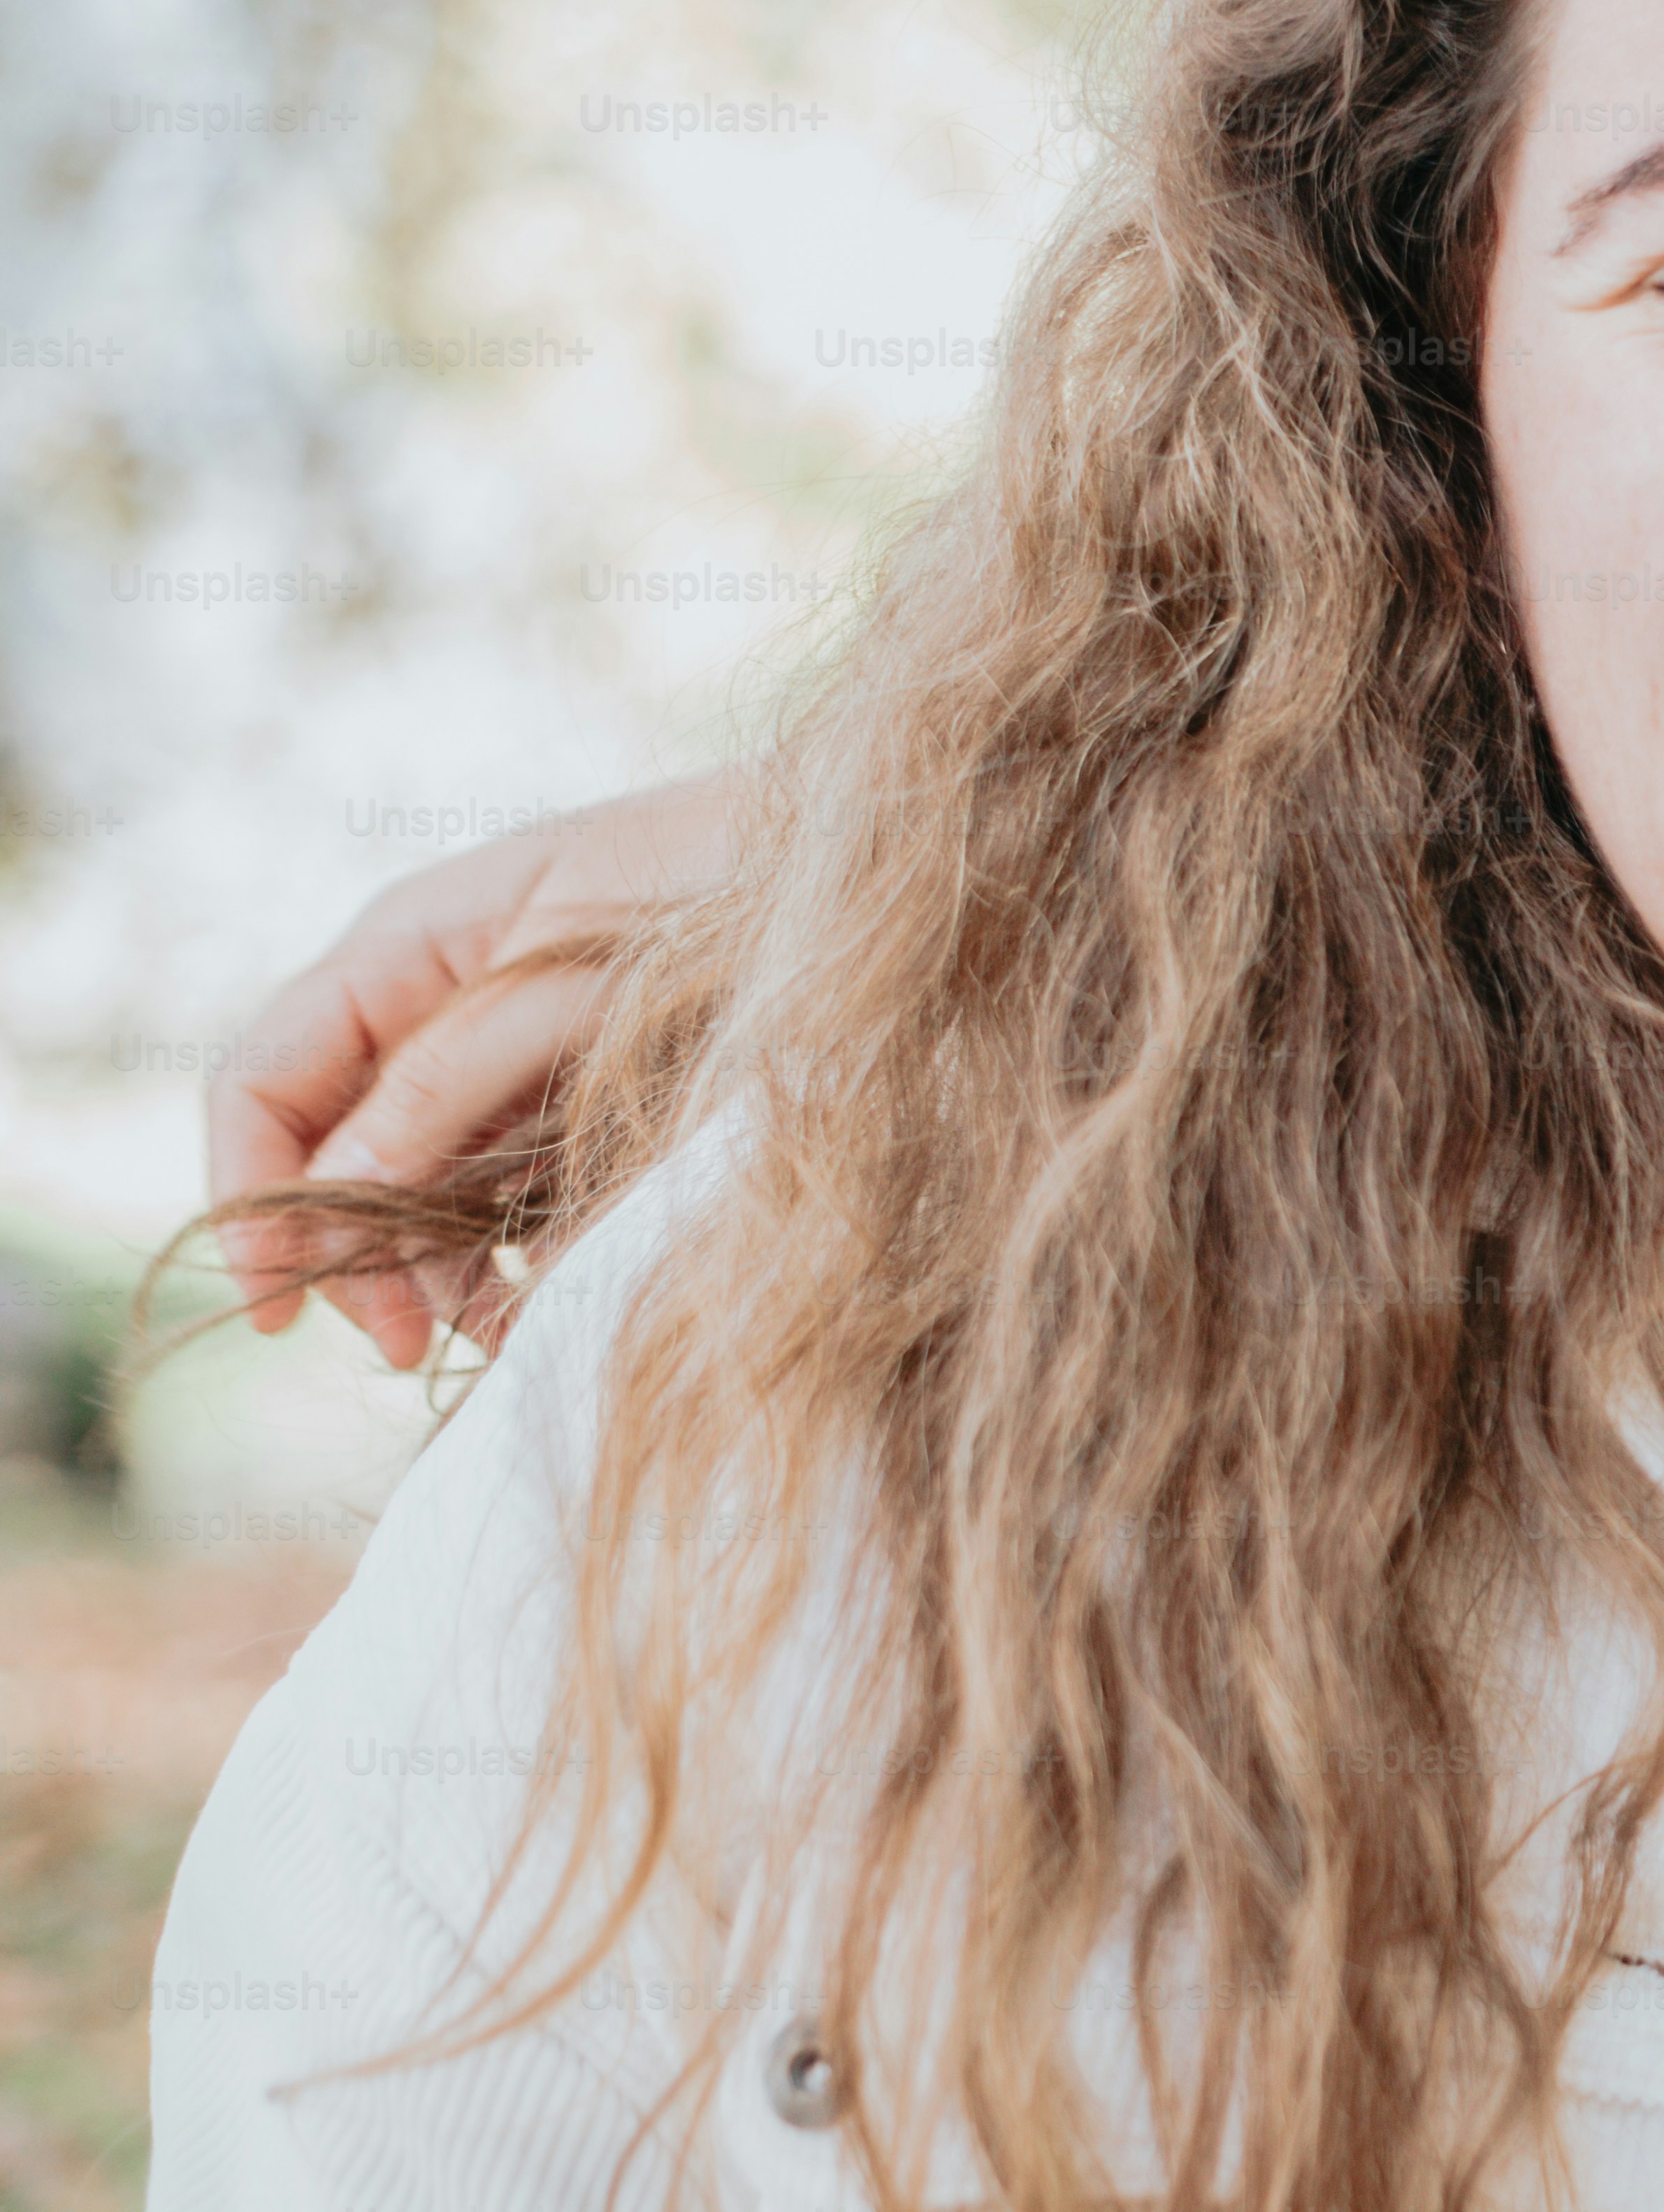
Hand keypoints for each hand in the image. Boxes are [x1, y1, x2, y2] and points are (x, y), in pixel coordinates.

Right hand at [207, 771, 741, 1364]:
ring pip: (421, 1191)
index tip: (273, 1307)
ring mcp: (510, 1057)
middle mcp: (438, 1005)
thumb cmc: (722, 883)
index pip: (264, 1083)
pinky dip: (516, 1258)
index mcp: (407, 947)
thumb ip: (450, 1077)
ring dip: (438, 1274)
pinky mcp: (583, 1102)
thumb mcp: (574, 977)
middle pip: (335, 1155)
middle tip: (409, 1343)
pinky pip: (511, 1196)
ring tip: (499, 1336)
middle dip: (354, 1256)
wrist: (865, 868)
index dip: (248, 1195)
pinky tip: (549, 1306)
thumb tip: (333, 1193)